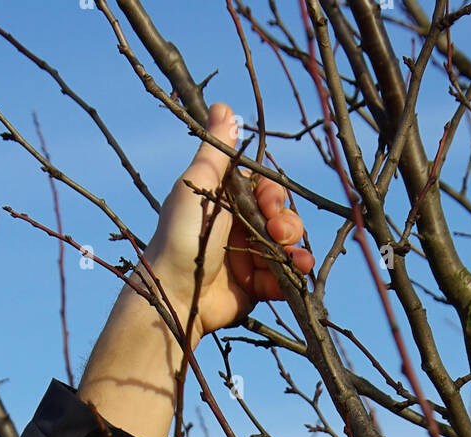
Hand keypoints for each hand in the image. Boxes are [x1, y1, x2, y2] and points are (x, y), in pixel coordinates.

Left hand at [143, 102, 314, 344]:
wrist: (175, 296)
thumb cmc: (180, 237)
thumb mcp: (197, 186)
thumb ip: (215, 150)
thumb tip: (224, 107)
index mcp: (225, 202)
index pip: (264, 190)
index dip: (274, 195)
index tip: (269, 203)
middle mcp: (238, 228)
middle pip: (281, 218)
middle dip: (288, 223)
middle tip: (278, 232)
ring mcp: (247, 259)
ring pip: (286, 248)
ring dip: (295, 248)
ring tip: (293, 258)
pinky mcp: (254, 288)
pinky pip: (283, 278)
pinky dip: (292, 275)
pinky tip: (295, 273)